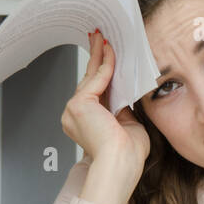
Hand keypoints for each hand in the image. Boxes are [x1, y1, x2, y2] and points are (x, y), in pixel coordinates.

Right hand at [62, 29, 149, 181]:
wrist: (119, 166)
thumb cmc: (127, 156)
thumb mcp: (129, 126)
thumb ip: (124, 109)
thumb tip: (125, 92)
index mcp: (87, 123)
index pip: (96, 93)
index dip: (103, 73)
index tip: (107, 57)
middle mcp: (76, 116)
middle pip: (90, 81)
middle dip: (97, 58)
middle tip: (100, 38)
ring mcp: (74, 110)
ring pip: (90, 77)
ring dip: (99, 56)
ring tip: (104, 37)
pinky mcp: (79, 104)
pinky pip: (96, 79)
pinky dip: (105, 64)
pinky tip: (111, 51)